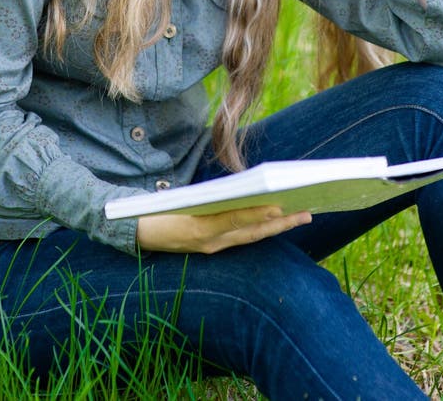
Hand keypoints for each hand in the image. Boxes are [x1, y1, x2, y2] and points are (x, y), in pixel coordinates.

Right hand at [136, 205, 312, 253]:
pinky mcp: (211, 246)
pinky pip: (241, 237)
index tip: (278, 206)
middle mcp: (211, 241)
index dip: (257, 214)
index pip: (235, 221)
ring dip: (276, 226)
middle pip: (252, 232)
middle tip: (307, 213)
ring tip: (299, 215)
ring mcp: (212, 245)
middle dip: (280, 223)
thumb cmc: (156, 213)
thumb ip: (208, 204)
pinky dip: (259, 228)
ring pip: (251, 236)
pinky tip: (273, 219)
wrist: (135, 232)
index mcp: (200, 229)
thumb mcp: (179, 205)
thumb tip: (242, 196)